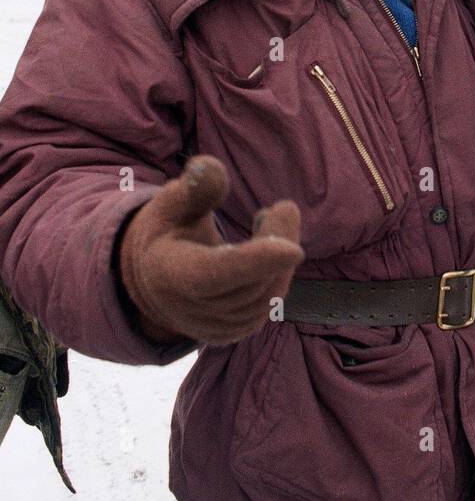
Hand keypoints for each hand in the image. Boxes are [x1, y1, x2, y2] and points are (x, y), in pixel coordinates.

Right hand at [118, 155, 303, 345]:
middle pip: (251, 282)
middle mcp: (191, 310)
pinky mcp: (234, 332)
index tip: (293, 249)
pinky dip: (278, 272)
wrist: (156, 280)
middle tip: (285, 208)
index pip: (217, 273)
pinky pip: (269, 303)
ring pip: (267, 296)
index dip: (255, 262)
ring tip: (271, 221)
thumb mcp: (170, 203)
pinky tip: (269, 248)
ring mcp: (214, 328)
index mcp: (170, 274)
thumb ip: (193, 186)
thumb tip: (211, 168)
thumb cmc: (167, 232)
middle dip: (279, 240)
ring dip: (281, 256)